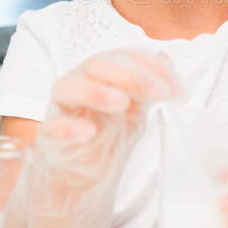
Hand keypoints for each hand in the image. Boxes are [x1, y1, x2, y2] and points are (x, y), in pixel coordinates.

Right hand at [37, 48, 183, 184]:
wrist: (88, 171)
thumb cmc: (112, 131)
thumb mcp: (139, 106)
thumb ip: (152, 84)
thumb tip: (168, 59)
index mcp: (104, 69)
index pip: (126, 56)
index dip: (153, 67)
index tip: (176, 88)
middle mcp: (80, 80)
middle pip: (99, 65)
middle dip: (132, 76)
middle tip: (158, 93)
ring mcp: (63, 106)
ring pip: (70, 87)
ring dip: (97, 91)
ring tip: (122, 103)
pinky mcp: (50, 135)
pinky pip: (52, 126)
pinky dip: (69, 127)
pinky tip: (88, 132)